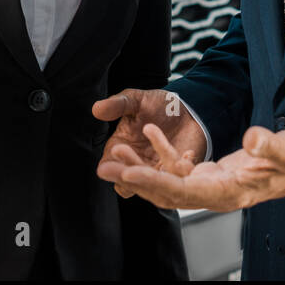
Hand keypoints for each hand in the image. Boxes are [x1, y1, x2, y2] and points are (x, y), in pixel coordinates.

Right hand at [92, 88, 206, 197]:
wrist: (188, 111)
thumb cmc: (158, 105)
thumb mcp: (137, 100)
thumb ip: (118, 105)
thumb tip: (96, 108)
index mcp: (119, 148)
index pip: (108, 164)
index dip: (109, 165)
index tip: (111, 160)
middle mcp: (136, 164)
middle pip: (127, 179)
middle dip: (129, 175)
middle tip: (131, 170)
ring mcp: (156, 172)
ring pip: (151, 184)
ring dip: (155, 178)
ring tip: (160, 166)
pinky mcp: (176, 174)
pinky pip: (177, 178)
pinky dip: (180, 169)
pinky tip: (185, 154)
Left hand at [99, 124, 284, 212]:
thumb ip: (269, 147)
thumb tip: (252, 138)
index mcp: (229, 192)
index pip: (184, 191)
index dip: (155, 182)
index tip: (130, 173)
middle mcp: (216, 193)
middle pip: (166, 192)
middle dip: (135, 180)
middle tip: (105, 167)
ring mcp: (212, 184)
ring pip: (167, 181)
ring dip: (141, 167)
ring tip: (114, 152)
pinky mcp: (212, 173)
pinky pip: (180, 166)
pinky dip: (162, 151)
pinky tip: (149, 132)